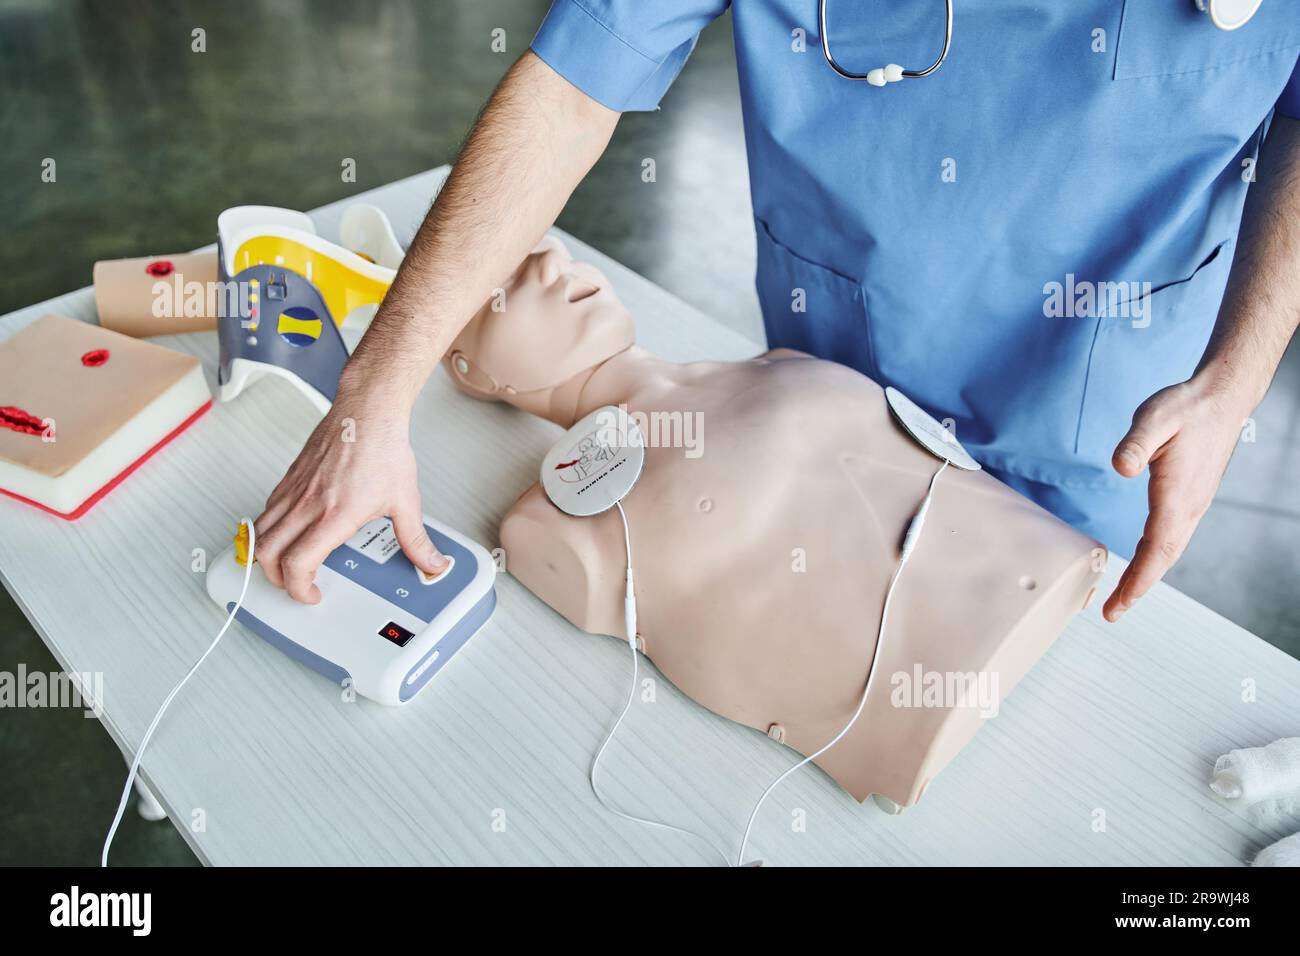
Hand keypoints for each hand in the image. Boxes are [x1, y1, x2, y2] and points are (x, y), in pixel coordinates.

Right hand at [253, 389, 447, 603]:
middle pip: (267, 554)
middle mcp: (308, 505)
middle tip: (295, 584)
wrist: (367, 412)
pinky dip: (268, 529)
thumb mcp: (405, 500)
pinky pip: (266, 511)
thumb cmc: (382, 448)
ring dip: (266, 555)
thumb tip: (431, 563)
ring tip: (284, 564)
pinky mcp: (288, 479)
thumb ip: (417, 539)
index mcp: (335, 515)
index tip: (312, 594)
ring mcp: (294, 491)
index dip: (299, 589)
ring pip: (259, 532)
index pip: (298, 564)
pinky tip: (287, 532)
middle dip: (275, 579)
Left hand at [1103, 374, 1249, 622]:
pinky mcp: (1188, 500)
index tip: (1118, 605)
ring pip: (1167, 551)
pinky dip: (1153, 557)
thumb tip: (1121, 467)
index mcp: (1177, 495)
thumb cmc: (1185, 409)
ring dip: (1145, 575)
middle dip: (1138, 588)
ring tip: (1122, 597)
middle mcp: (1188, 507)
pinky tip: (1140, 562)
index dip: (1137, 580)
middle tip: (1112, 612)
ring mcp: (1191, 506)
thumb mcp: (1154, 418)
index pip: (1156, 548)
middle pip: (1162, 559)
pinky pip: (1169, 538)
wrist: (1219, 400)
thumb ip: (1136, 443)